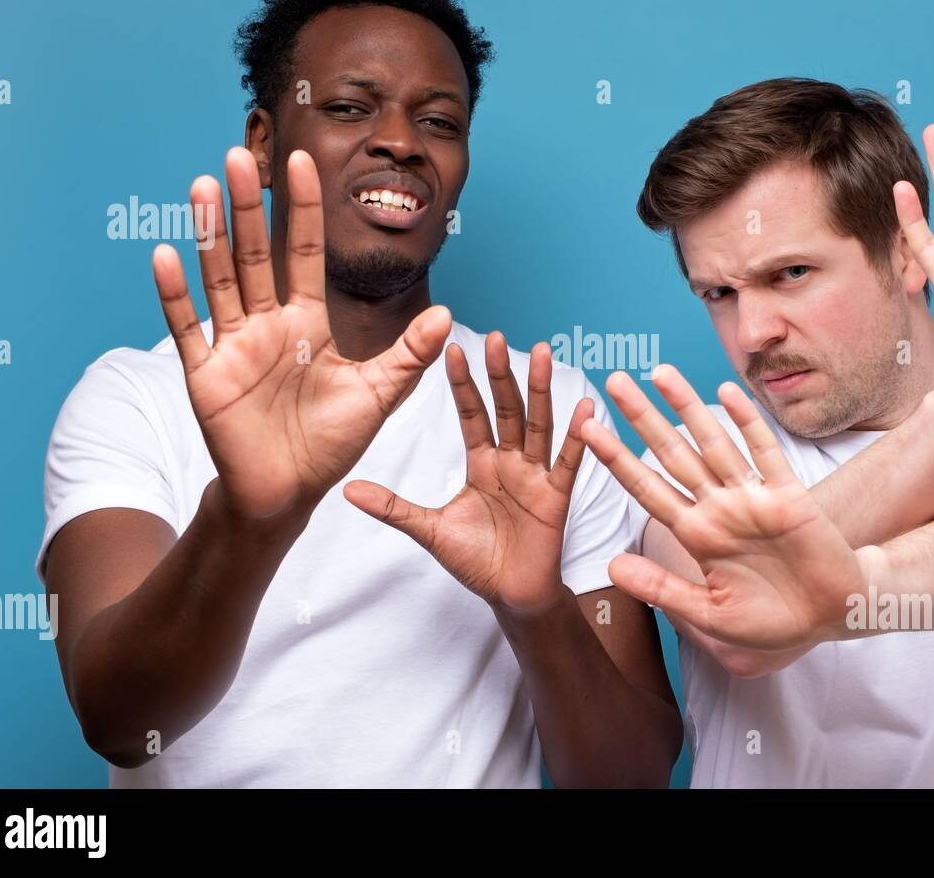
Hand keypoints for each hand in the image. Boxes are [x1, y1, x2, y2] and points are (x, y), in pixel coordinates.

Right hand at [152, 147, 451, 520]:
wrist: (288, 493)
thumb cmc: (330, 442)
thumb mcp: (378, 395)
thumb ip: (409, 355)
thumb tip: (446, 314)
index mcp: (307, 323)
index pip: (305, 254)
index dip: (305, 210)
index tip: (305, 161)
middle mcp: (267, 325)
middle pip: (257, 254)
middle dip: (250, 207)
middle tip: (239, 154)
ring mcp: (233, 346)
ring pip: (221, 280)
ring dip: (211, 235)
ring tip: (202, 186)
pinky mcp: (206, 376)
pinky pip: (188, 329)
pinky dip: (176, 295)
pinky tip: (166, 254)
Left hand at [344, 334, 594, 615]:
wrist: (510, 597)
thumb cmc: (476, 561)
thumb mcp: (429, 530)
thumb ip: (393, 507)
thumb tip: (347, 489)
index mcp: (481, 463)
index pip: (471, 414)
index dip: (463, 384)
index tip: (452, 348)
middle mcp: (510, 462)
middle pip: (506, 409)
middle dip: (501, 374)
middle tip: (497, 336)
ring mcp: (535, 476)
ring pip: (537, 425)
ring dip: (541, 390)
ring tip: (543, 353)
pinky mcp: (557, 497)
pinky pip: (569, 462)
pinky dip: (579, 437)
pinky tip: (586, 409)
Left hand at [581, 365, 867, 650]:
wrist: (834, 616)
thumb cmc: (772, 620)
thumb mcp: (709, 614)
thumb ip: (661, 588)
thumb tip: (611, 566)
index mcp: (696, 534)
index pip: (647, 488)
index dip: (616, 459)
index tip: (586, 430)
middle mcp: (719, 508)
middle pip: (672, 454)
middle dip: (642, 418)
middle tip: (614, 380)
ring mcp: (752, 497)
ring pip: (713, 443)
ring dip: (688, 407)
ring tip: (661, 372)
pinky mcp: (788, 495)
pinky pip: (764, 453)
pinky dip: (747, 423)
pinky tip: (727, 392)